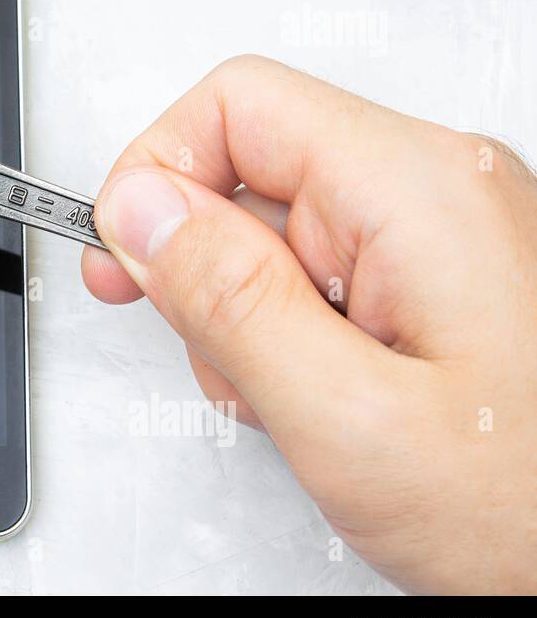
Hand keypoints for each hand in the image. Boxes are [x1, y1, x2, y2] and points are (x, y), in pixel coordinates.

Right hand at [82, 55, 536, 593]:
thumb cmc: (533, 509)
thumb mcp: (348, 418)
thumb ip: (230, 302)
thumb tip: (141, 209)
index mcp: (416, 190)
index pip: (236, 107)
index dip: (156, 175)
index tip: (122, 258)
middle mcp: (434, 189)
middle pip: (248, 170)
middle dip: (204, 270)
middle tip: (220, 357)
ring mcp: (438, 233)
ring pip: (275, 232)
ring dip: (247, 316)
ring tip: (293, 399)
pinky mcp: (434, 276)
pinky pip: (318, 275)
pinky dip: (290, 335)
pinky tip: (321, 396)